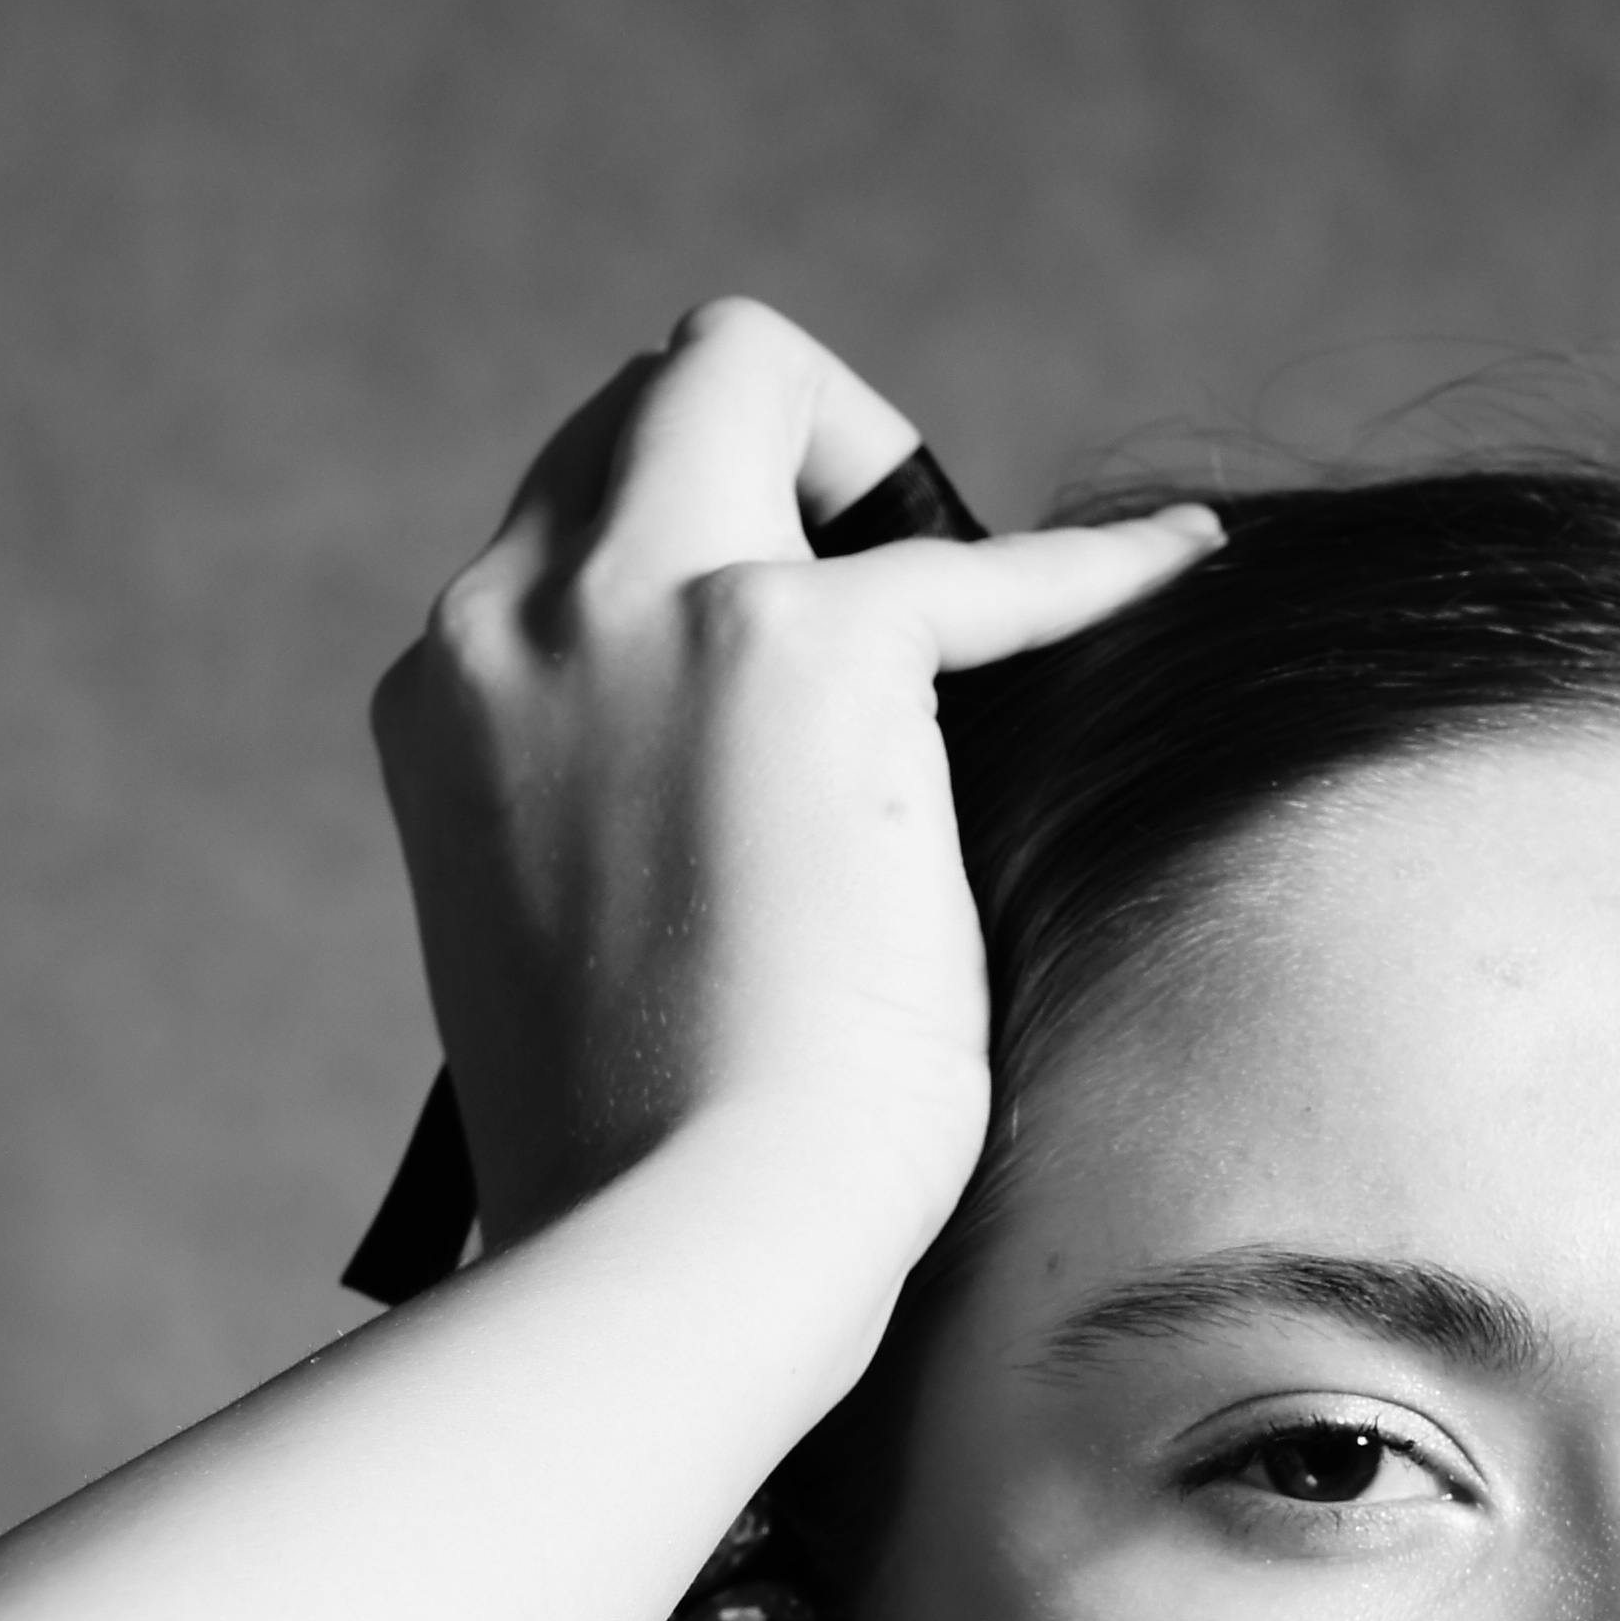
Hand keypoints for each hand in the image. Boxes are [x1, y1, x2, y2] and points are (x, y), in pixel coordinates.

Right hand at [371, 297, 1216, 1264]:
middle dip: (771, 465)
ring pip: (738, 368)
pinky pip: (977, 563)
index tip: (789, 682)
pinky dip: (1086, 572)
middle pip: (634, 407)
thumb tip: (763, 816)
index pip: (565, 538)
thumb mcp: (588, 950)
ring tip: (972, 602)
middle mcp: (509, 632)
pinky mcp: (795, 649)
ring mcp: (636, 617)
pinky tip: (1171, 580)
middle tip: (892, 616)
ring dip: (864, 458)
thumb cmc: (652, 1174)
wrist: (680, 1251)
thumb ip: (625, 822)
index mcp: (448, 713)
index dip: (690, 573)